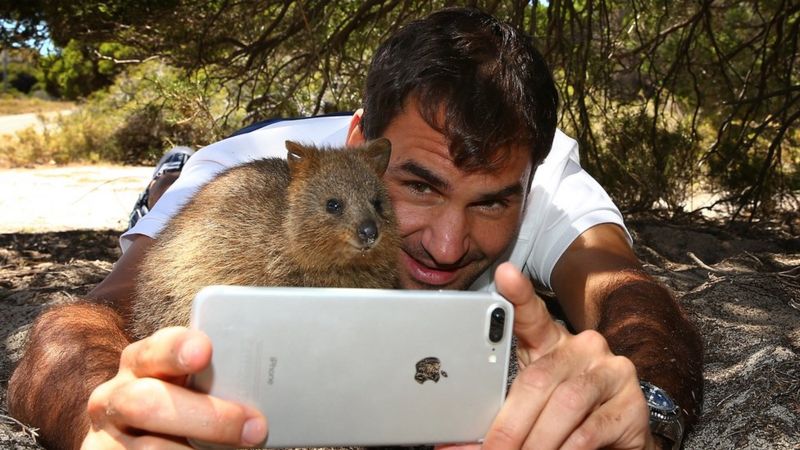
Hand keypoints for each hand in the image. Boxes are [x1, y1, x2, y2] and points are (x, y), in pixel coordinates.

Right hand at [82, 327, 267, 448]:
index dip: (178, 348)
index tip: (205, 352)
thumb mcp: (192, 388)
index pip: (156, 349)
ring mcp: (106, 438)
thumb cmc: (183, 406)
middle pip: (149, 403)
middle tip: (254, 428)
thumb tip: (268, 389)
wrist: (142, 438)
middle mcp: (115, 396)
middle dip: (208, 417)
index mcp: (142, 362)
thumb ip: (214, 381)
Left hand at [440, 262, 653, 449]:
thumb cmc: (561, 419)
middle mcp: (583, 348)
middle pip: (539, 378)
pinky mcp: (631, 403)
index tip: (504, 275)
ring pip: (566, 404)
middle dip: (510, 424)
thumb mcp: (529, 407)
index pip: (530, 314)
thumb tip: (461, 442)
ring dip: (537, 441)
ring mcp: (610, 372)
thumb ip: (501, 412)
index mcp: (550, 341)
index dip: (518, 294)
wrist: (616, 441)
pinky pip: (591, 429)